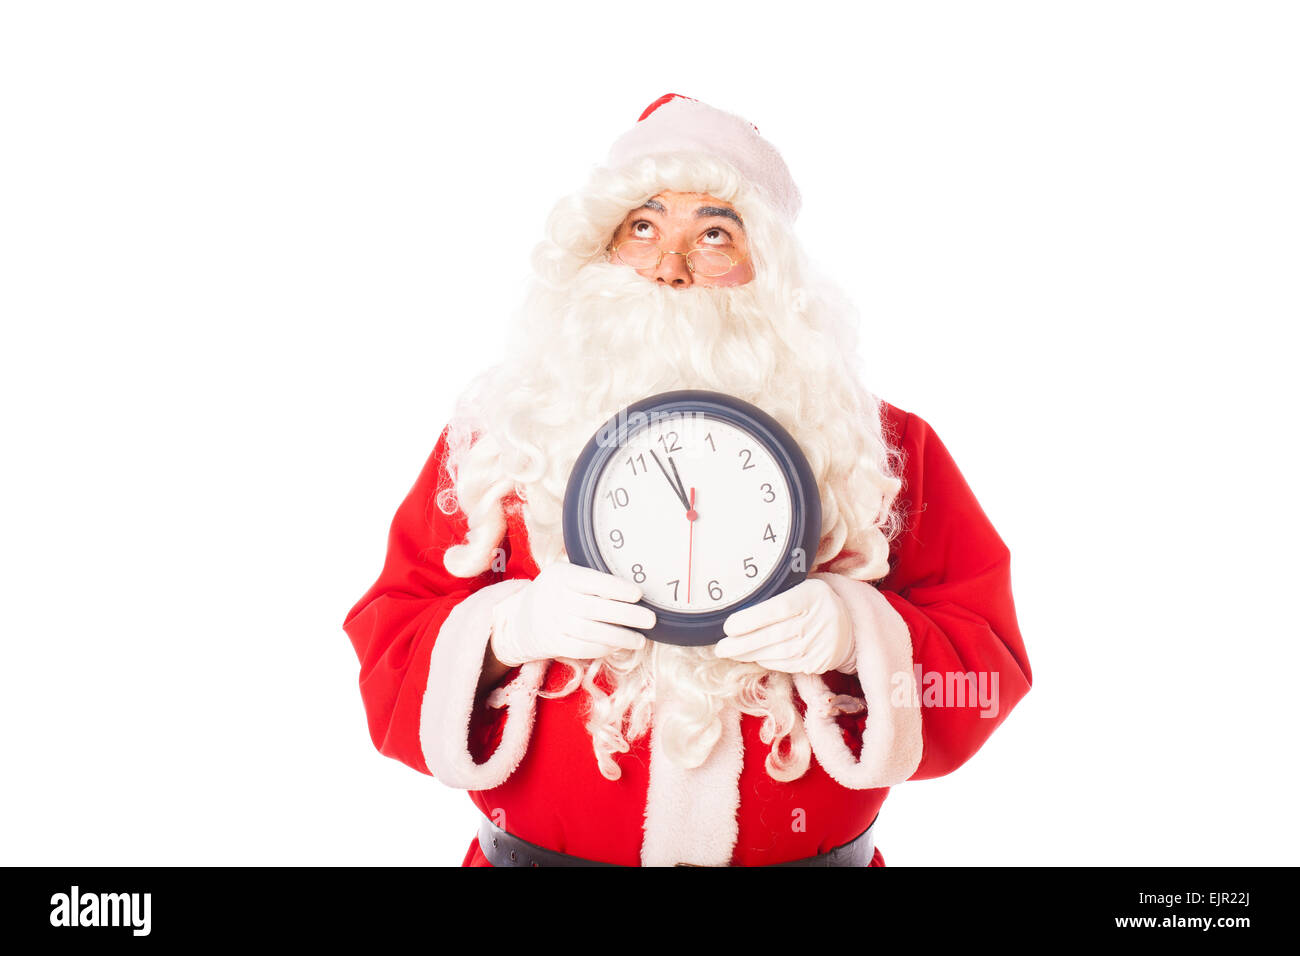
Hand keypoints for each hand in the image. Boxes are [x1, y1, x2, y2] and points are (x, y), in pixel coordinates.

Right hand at [489, 563, 654, 665]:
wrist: (519, 618)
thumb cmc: (555, 592)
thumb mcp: (565, 574)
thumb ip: (591, 578)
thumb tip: (632, 588)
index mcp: (560, 575)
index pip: (592, 581)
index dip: (617, 588)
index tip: (638, 594)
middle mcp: (555, 598)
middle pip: (596, 608)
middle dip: (627, 615)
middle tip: (651, 619)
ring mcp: (553, 622)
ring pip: (591, 632)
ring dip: (620, 637)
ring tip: (640, 640)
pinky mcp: (553, 643)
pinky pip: (583, 648)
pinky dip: (604, 648)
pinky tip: (619, 646)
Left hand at [715, 578, 854, 673]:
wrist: (849, 626)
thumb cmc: (815, 602)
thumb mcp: (802, 587)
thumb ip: (778, 594)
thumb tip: (740, 605)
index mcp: (810, 596)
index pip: (776, 610)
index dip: (750, 620)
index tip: (729, 626)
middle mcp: (816, 621)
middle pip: (772, 636)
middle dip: (741, 644)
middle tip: (720, 647)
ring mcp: (816, 645)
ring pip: (775, 654)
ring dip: (748, 655)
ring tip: (730, 652)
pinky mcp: (815, 663)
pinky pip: (783, 664)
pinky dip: (765, 661)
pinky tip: (753, 656)